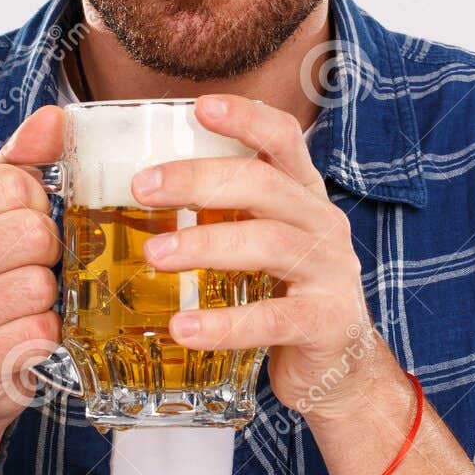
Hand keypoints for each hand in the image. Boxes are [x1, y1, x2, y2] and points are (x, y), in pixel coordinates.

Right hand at [0, 105, 64, 474]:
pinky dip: (46, 338)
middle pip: (32, 232)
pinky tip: (23, 340)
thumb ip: (23, 162)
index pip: (13, 185)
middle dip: (48, 254)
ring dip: (49, 299)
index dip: (36, 207)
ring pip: (40, 285)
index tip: (21, 231)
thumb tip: (58, 116)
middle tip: (29, 273)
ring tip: (24, 308)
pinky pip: (40, 333)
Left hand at [130, 93, 378, 423]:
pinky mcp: (327, 322)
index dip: (246, 118)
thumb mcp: (259, 243)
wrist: (336, 368)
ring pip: (268, 243)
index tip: (199, 106)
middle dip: (199, 179)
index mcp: (302, 196)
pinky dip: (225, 324)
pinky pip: (273, 318)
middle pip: (264, 184)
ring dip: (205, 245)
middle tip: (143, 187)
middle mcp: (322, 224)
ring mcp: (330, 272)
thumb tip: (138, 188)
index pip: (283, 139)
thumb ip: (220, 214)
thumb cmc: (283, 295)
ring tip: (154, 255)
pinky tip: (184, 328)